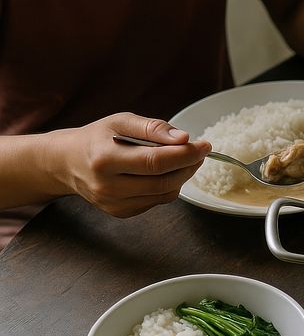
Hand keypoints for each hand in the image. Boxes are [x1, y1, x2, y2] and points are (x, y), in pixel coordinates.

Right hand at [57, 113, 209, 217]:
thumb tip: (184, 138)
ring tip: (185, 160)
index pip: (155, 162)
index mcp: (105, 159)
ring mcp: (114, 203)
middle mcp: (107, 186)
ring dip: (182, 177)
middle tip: (200, 152)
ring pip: (164, 194)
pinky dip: (168, 187)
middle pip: (164, 181)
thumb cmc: (97, 138)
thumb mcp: (120, 122)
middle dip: (189, 166)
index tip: (205, 145)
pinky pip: (157, 202)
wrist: (67, 163)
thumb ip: (152, 127)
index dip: (185, 155)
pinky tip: (164, 173)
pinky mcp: (120, 212)